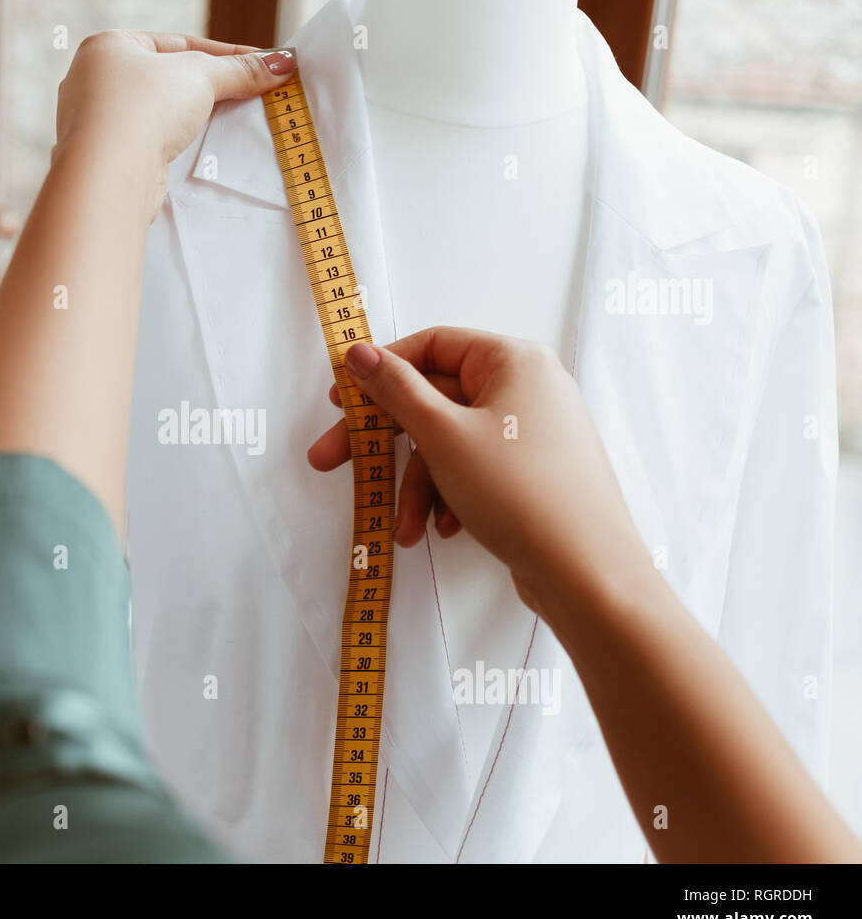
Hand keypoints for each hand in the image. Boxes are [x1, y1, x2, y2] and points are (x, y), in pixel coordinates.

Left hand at [54, 31, 295, 217]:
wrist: (110, 177)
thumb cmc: (138, 112)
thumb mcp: (200, 76)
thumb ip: (239, 70)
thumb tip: (277, 64)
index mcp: (108, 47)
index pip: (178, 43)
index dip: (224, 54)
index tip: (258, 64)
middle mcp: (95, 82)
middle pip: (168, 78)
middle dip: (209, 87)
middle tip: (249, 93)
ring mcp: (98, 123)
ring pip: (159, 114)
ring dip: (192, 119)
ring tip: (227, 122)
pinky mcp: (109, 160)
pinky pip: (151, 144)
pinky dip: (175, 145)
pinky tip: (196, 149)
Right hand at [307, 329, 654, 619]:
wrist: (587, 572)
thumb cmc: (520, 493)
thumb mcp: (442, 435)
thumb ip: (395, 389)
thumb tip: (359, 352)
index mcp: (513, 361)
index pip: (431, 346)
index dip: (381, 371)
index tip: (341, 401)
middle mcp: (528, 387)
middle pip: (434, 400)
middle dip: (386, 444)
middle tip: (330, 462)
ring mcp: (533, 432)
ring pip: (451, 444)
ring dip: (418, 486)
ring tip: (405, 528)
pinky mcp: (534, 472)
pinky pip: (475, 469)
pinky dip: (451, 496)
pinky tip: (444, 529)